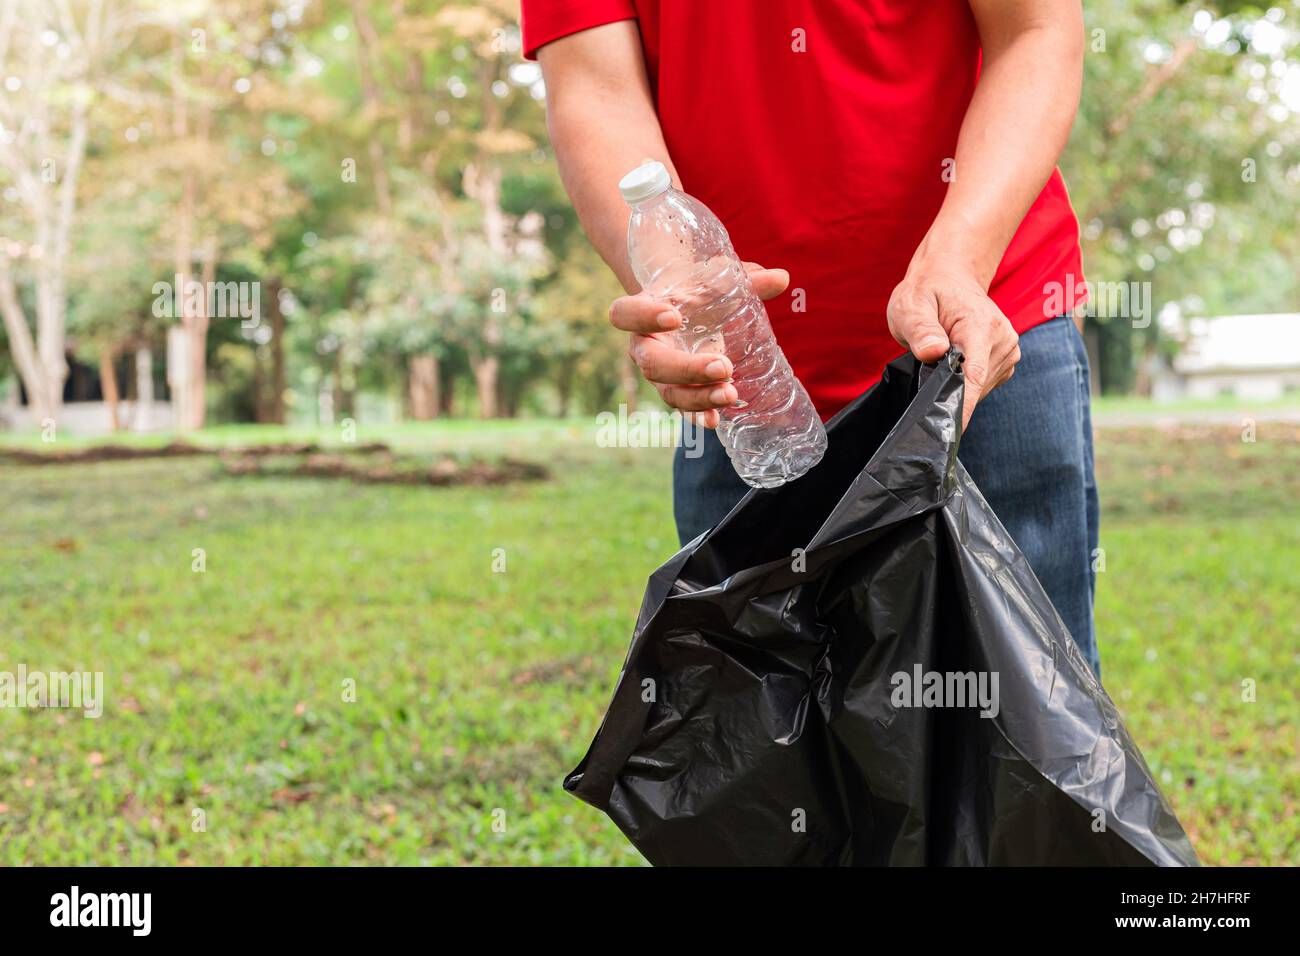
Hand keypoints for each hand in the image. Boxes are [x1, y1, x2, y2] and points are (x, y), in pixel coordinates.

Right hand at [610, 262, 789, 427]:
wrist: (688, 309)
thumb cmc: (698, 290)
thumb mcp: (718, 280)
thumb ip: (746, 279)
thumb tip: (781, 278)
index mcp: (643, 310)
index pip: (624, 314)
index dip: (643, 317)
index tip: (675, 317)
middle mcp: (644, 346)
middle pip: (651, 364)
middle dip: (686, 369)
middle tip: (723, 366)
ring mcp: (659, 374)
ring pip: (668, 392)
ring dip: (698, 397)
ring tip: (729, 394)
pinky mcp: (677, 390)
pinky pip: (682, 409)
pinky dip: (698, 416)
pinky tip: (715, 421)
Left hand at [886, 257, 1020, 430]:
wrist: (949, 277)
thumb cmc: (927, 291)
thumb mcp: (910, 305)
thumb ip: (921, 329)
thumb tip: (933, 351)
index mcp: (981, 325)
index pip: (973, 375)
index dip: (961, 406)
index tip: (949, 432)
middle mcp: (1002, 339)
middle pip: (975, 386)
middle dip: (948, 391)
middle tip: (923, 375)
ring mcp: (1008, 351)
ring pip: (979, 389)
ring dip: (956, 385)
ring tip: (938, 361)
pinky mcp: (1005, 361)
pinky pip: (982, 386)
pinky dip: (965, 384)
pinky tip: (952, 366)